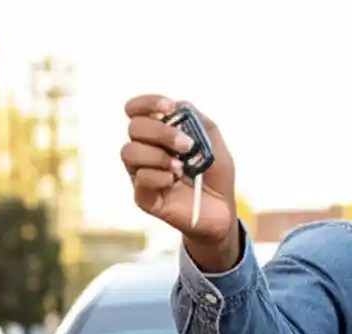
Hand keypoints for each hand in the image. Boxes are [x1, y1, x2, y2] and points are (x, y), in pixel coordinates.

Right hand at [120, 95, 236, 248]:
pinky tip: (174, 181)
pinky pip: (140, 179)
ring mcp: (140, 173)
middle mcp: (144, 150)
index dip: (147, 103)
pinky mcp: (143, 196)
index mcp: (157, 133)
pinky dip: (159, 176)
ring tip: (181, 167)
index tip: (169, 107)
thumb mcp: (214, 144)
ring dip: (158, 155)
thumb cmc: (215, 176)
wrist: (222, 211)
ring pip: (129, 152)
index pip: (136, 110)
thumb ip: (200, 122)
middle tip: (186, 145)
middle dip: (161, 132)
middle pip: (134, 128)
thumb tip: (179, 104)